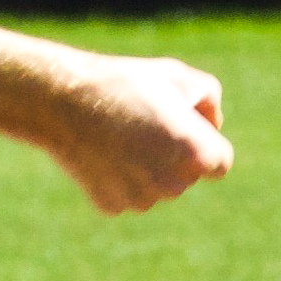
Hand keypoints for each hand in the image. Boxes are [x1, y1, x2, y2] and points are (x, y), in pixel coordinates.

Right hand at [34, 54, 232, 214]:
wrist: (61, 100)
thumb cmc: (121, 83)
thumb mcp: (176, 75)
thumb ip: (208, 99)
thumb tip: (211, 124)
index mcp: (196, 152)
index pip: (219, 164)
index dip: (203, 143)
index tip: (182, 127)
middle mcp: (172, 182)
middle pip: (186, 177)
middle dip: (173, 157)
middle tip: (143, 126)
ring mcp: (140, 197)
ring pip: (155, 189)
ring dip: (146, 171)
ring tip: (120, 138)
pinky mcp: (111, 205)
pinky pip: (125, 196)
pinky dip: (117, 179)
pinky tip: (102, 153)